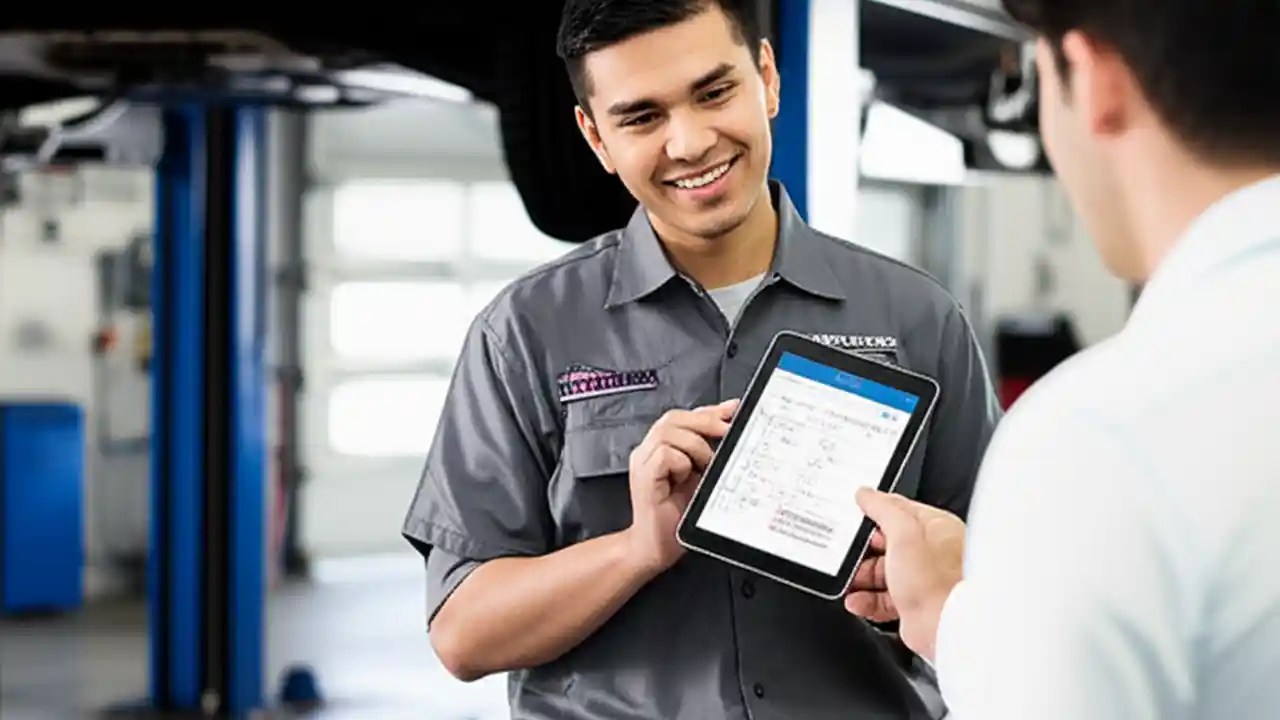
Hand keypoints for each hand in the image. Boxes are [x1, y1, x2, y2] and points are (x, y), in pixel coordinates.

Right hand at [625, 399, 738, 575]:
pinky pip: (665, 454)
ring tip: (703, 468)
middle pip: (674, 417)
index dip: (708, 411)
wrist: (654, 548)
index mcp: (660, 448)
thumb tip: (729, 427)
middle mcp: (647, 450)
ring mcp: (642, 462)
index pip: (683, 417)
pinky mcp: (643, 476)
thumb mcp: (700, 479)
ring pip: (670, 431)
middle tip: (726, 433)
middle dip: (705, 421)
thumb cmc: (676, 518)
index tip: (733, 410)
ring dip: (695, 446)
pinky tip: (683, 480)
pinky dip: (682, 463)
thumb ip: (709, 453)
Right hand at [844, 488, 964, 661]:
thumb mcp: (904, 533)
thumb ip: (883, 509)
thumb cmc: (937, 581)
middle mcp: (932, 553)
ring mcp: (923, 580)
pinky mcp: (914, 606)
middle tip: (846, 554)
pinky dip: (867, 600)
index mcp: (936, 527)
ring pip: (884, 574)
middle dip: (862, 552)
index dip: (873, 513)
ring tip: (848, 581)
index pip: (899, 511)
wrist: (948, 628)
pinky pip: (884, 599)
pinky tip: (857, 601)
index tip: (852, 517)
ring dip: (861, 578)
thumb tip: (867, 494)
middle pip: (887, 544)